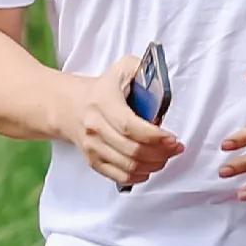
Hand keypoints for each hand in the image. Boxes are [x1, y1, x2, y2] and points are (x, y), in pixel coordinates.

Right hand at [59, 57, 180, 188]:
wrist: (70, 106)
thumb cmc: (103, 88)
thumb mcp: (123, 68)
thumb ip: (145, 69)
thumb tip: (163, 80)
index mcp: (102, 101)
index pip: (129, 126)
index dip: (154, 136)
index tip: (172, 138)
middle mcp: (94, 126)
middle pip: (131, 149)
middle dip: (160, 152)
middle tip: (175, 148)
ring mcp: (92, 146)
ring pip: (127, 166)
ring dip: (153, 164)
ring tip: (167, 156)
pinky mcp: (93, 160)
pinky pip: (118, 176)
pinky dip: (138, 176)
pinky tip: (150, 167)